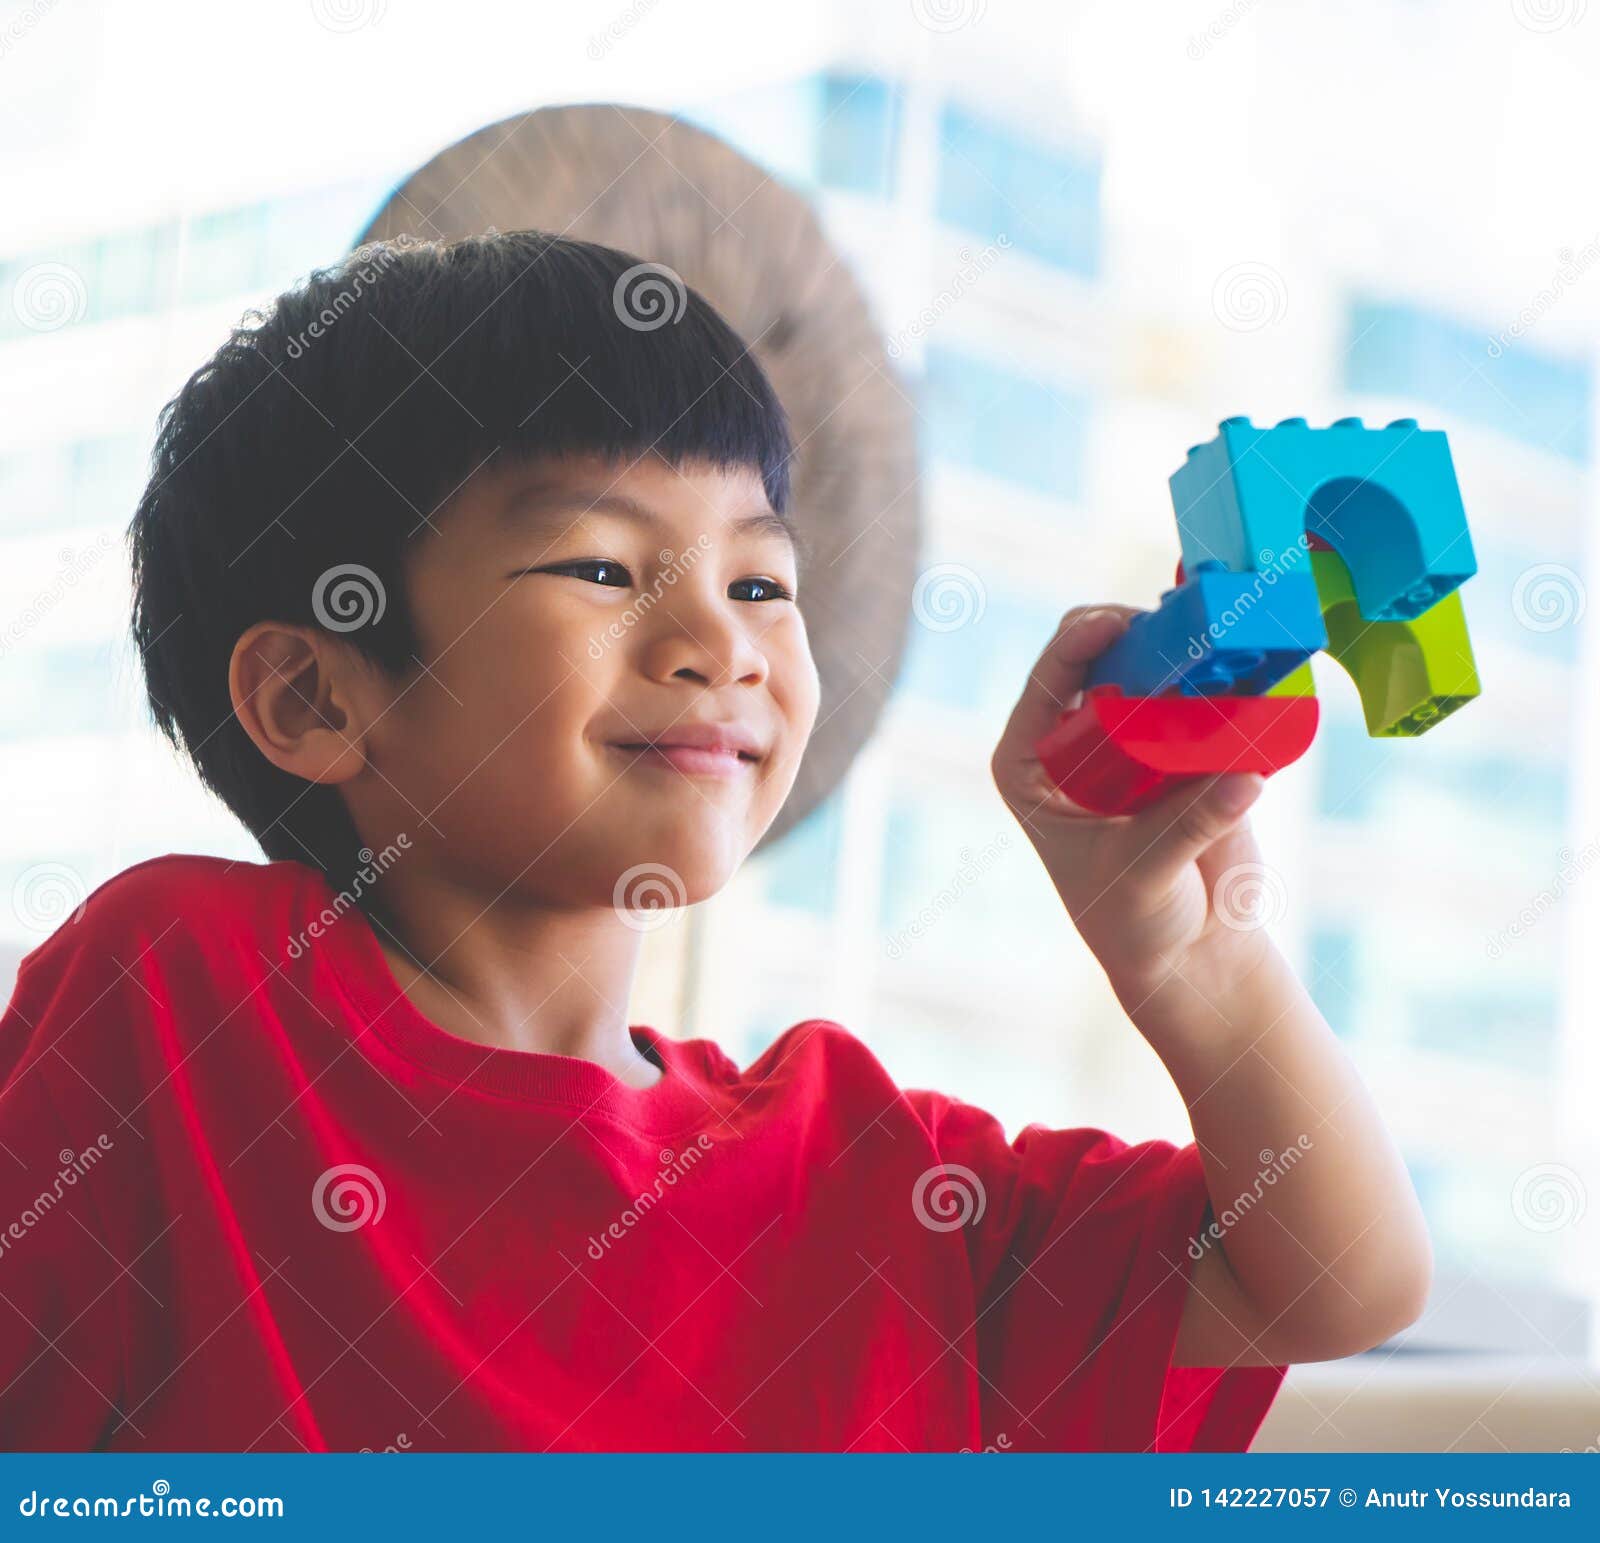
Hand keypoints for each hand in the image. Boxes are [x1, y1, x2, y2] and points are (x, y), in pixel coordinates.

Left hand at [989, 605, 1278, 1027]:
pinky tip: (1254, 659)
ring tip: (1226, 639)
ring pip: (1159, 667)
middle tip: (1186, 630)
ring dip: (1191, 648)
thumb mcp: (1143, 874)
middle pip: (1104, 658)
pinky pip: (1208, 695)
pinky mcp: (1189, 745)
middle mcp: (1077, 739)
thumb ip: (1187, 825)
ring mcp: (1134, 736)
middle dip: (1143, 635)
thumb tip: (1241, 777)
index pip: (1047, 680)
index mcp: (1031, 762)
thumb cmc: (1136, 921)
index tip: (1118, 623)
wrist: (1190, 951)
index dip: (1078, 643)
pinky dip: (1229, 675)